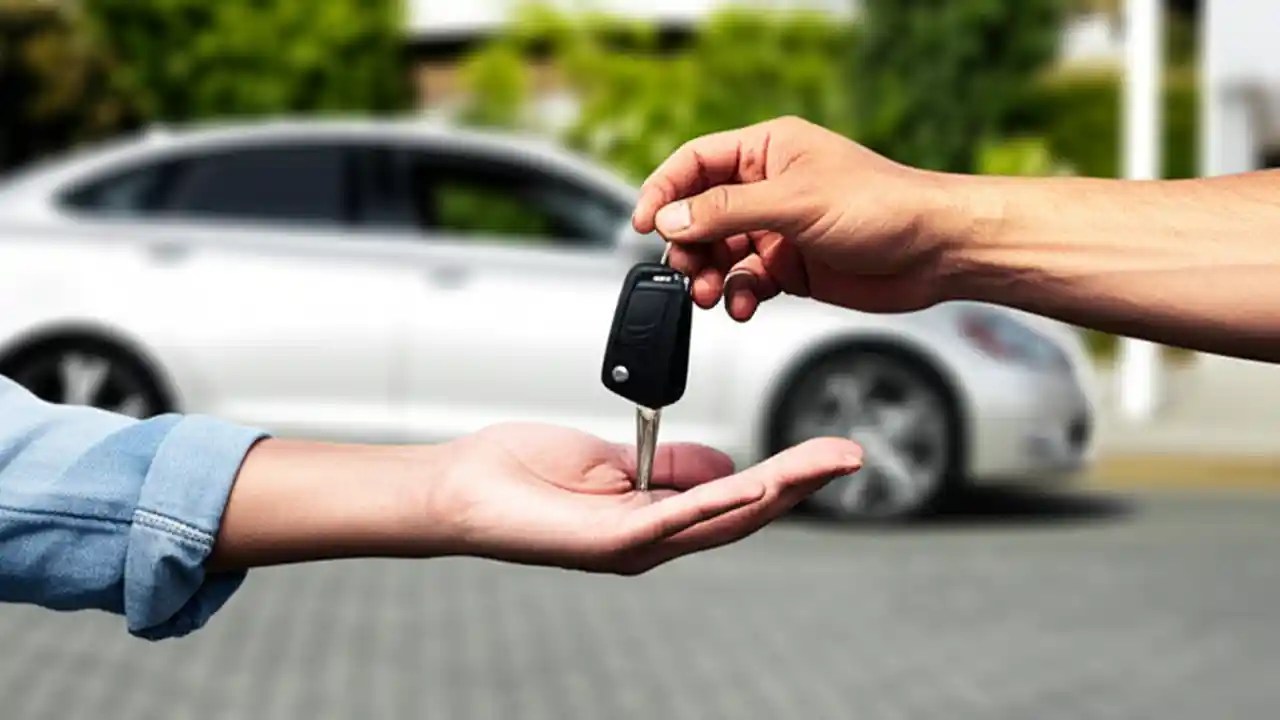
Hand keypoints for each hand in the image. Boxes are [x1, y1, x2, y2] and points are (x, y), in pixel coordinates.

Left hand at [426, 423, 860, 574]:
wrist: (462, 489)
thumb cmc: (524, 472)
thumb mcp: (612, 458)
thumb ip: (668, 465)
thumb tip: (723, 465)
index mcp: (656, 516)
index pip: (735, 497)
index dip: (786, 476)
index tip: (828, 450)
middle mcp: (654, 539)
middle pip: (744, 511)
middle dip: (801, 482)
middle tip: (850, 455)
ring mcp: (636, 545)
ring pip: (723, 518)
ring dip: (778, 489)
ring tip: (824, 464)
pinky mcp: (611, 543)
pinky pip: (675, 519)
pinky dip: (719, 499)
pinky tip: (755, 481)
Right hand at [632, 116, 966, 320]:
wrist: (935, 251)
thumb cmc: (884, 206)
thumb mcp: (794, 202)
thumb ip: (726, 211)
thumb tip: (671, 217)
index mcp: (768, 151)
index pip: (696, 163)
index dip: (664, 190)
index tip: (645, 224)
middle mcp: (769, 187)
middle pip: (701, 213)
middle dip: (687, 244)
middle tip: (685, 269)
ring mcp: (779, 229)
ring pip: (721, 252)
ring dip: (709, 275)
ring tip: (710, 294)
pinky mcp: (792, 267)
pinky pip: (747, 280)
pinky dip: (739, 295)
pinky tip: (743, 304)